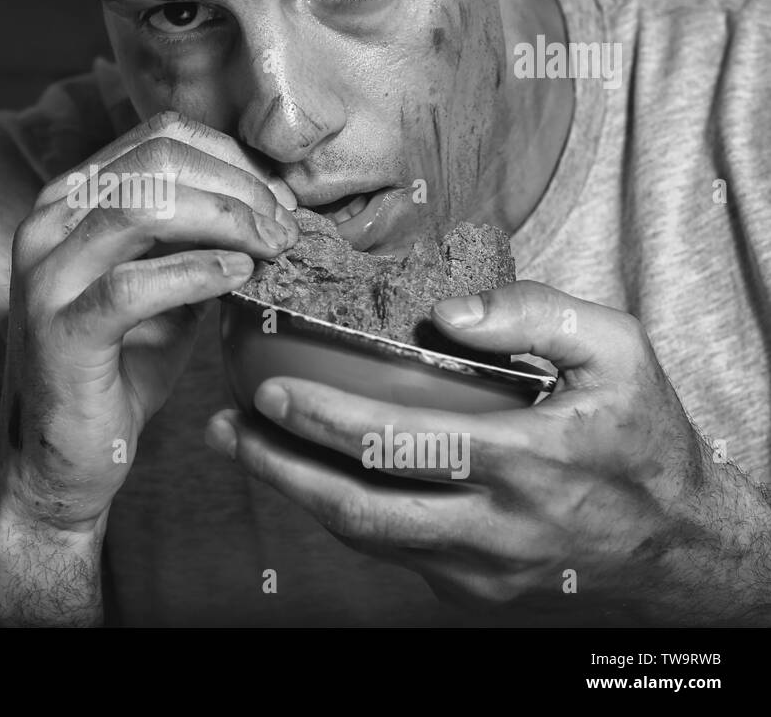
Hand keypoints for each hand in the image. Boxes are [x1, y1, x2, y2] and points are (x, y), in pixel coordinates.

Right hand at [0, 111, 298, 531]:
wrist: (58, 458)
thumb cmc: (116, 369)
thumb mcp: (162, 287)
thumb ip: (195, 240)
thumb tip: (270, 205)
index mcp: (68, 201)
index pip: (157, 138)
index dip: (230, 157)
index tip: (277, 197)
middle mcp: (47, 225)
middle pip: (156, 162)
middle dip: (237, 187)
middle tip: (284, 226)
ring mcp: (47, 277)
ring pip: (144, 208)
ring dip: (226, 220)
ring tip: (271, 248)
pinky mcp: (61, 331)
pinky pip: (135, 285)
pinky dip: (198, 272)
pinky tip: (238, 279)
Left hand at [205, 280, 770, 623]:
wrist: (677, 543)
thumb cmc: (643, 435)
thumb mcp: (620, 352)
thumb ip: (537, 315)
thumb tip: (445, 312)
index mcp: (530, 464)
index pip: (406, 445)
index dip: (328, 423)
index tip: (270, 390)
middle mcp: (497, 529)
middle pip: (363, 510)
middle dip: (281, 470)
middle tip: (226, 428)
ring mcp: (480, 570)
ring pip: (366, 539)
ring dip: (295, 494)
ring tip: (243, 447)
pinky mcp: (470, 591)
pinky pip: (388, 550)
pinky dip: (339, 510)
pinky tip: (303, 470)